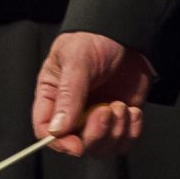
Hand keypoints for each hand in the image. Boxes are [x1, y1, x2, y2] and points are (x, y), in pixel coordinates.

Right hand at [33, 31, 152, 157]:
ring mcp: (97, 117)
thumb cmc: (94, 39)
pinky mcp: (120, 119)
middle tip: (106, 111)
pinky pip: (124, 141)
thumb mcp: (77, 60)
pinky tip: (133, 111)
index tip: (76, 145)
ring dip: (115, 132)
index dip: (58, 143)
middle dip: (94, 134)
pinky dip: (131, 132)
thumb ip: (68, 95)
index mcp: (53, 96)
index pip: (46, 130)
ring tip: (121, 106)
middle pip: (76, 143)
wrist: (127, 32)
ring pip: (101, 147)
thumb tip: (58, 129)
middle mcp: (73, 112)